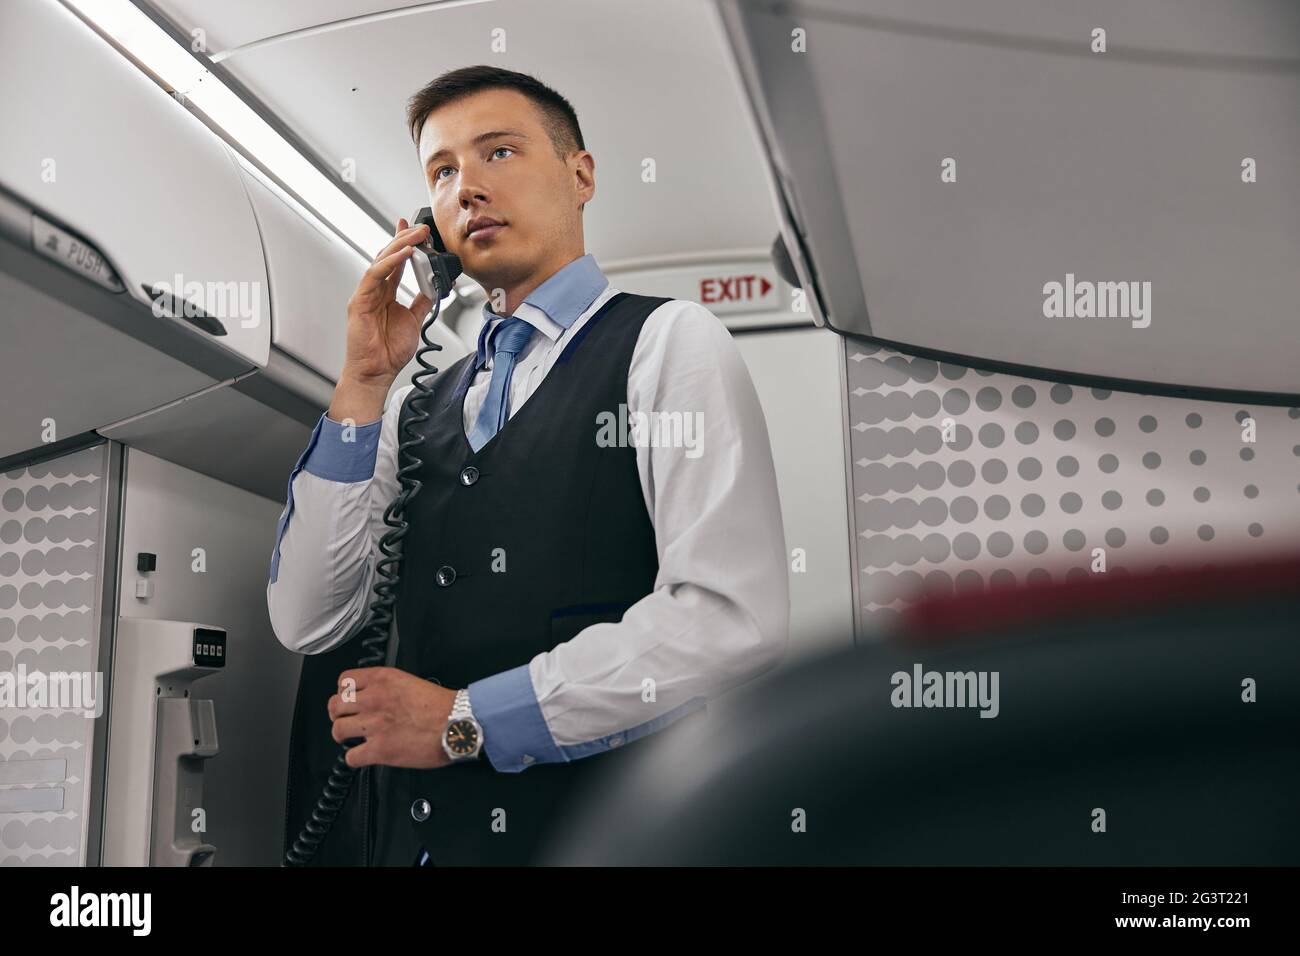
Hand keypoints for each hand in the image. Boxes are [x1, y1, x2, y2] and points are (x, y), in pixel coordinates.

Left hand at [327, 666, 457, 768]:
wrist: (457, 723)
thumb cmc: (442, 706)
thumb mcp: (411, 682)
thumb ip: (387, 687)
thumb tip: (374, 696)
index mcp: (383, 679)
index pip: (343, 681)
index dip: (342, 692)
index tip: (347, 699)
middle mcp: (374, 699)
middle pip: (335, 705)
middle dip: (338, 714)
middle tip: (346, 720)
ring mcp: (374, 724)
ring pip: (337, 730)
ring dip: (343, 736)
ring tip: (353, 739)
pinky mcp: (379, 749)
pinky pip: (350, 757)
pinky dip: (355, 758)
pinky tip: (363, 755)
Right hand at [340, 218, 435, 386]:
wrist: (377, 372)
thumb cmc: (389, 351)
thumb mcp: (414, 319)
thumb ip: (422, 301)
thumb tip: (435, 286)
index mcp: (385, 293)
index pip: (396, 262)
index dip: (405, 244)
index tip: (418, 230)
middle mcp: (374, 290)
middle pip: (388, 256)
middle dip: (405, 238)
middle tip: (421, 226)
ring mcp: (366, 294)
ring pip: (381, 261)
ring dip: (400, 245)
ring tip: (417, 235)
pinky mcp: (360, 301)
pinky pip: (375, 275)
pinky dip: (391, 263)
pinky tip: (405, 253)